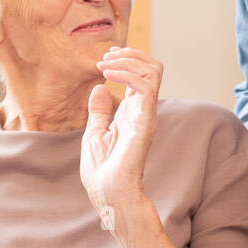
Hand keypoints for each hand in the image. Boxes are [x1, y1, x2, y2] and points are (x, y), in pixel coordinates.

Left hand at [83, 46, 161, 219]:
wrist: (108, 193)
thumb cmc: (102, 171)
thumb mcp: (94, 133)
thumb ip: (99, 111)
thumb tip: (100, 88)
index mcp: (133, 112)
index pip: (142, 75)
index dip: (127, 59)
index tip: (106, 56)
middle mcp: (143, 110)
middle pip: (152, 67)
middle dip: (131, 54)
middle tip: (107, 54)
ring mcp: (146, 114)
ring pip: (153, 71)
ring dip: (129, 60)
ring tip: (106, 63)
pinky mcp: (144, 121)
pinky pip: (145, 87)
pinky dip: (128, 74)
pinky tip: (109, 75)